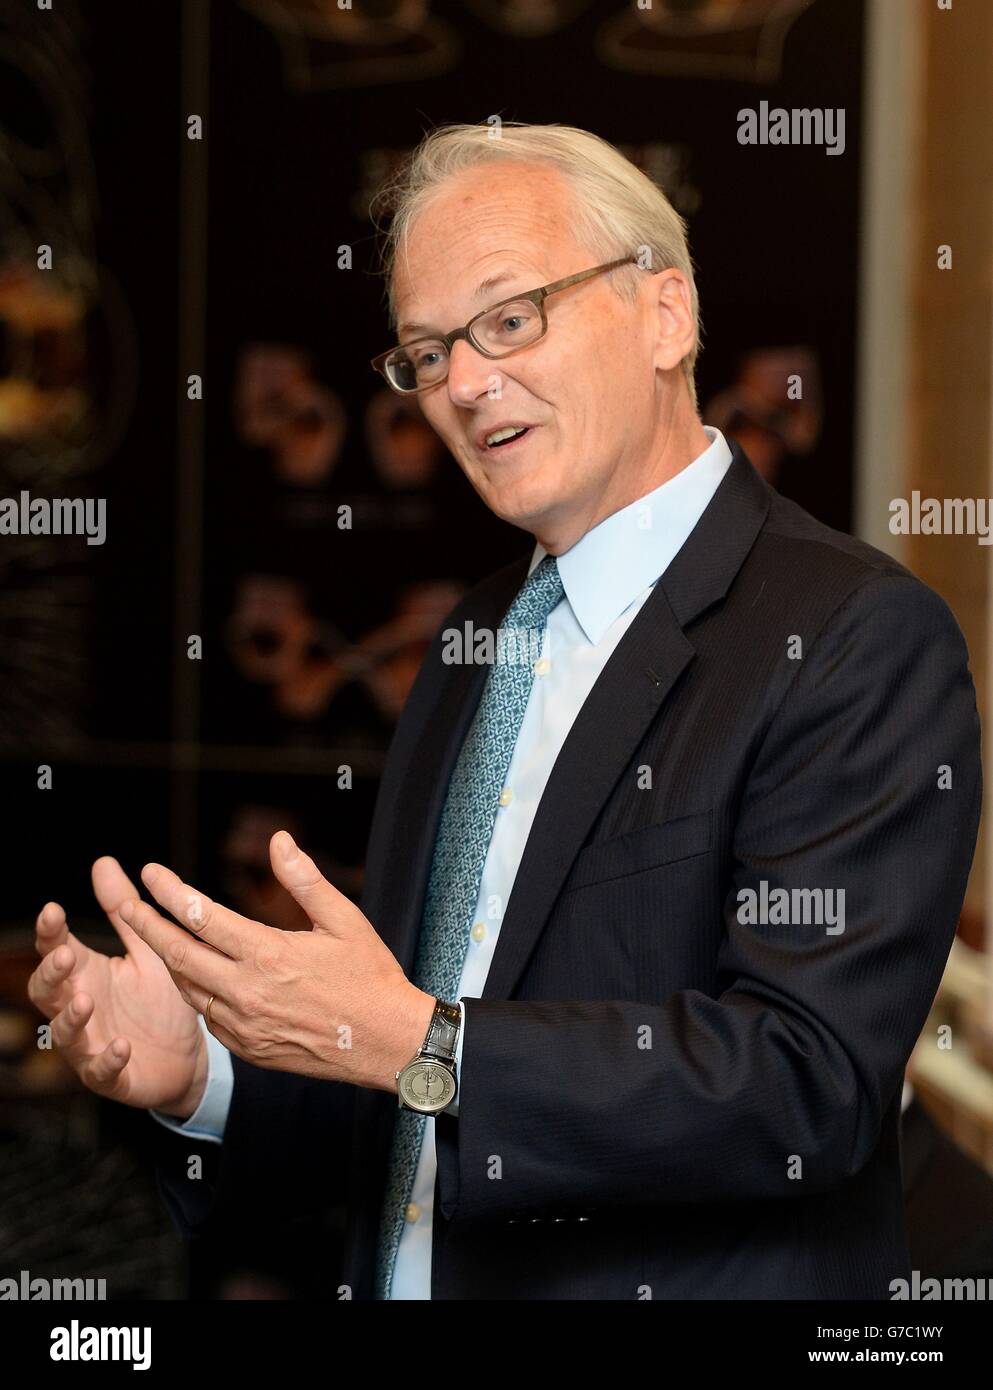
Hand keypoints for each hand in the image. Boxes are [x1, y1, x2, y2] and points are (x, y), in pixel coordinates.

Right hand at [27, 858, 207, 1116]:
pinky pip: (101, 1072)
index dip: (50, 932)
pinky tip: (119, 1046)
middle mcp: (81, 1009)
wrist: (190, 1055)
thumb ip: (124, 911)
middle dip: (52, 974)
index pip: (56, 950)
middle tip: (66, 955)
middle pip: (48, 992)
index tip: (53, 910)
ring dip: (72, 1018)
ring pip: (66, 1035)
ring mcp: (91, 1045)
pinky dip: (107, 1060)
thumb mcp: (145, 950)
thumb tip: (103, 862)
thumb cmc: (159, 1000)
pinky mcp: (113, 1077)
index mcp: (86, 975)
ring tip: (84, 999)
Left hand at [119, 831, 435, 1092]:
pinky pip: (208, 1018)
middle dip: (145, 925)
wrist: (388, 1043)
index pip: (201, 917)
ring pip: (187, 988)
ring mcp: (245, 1026)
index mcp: (268, 955)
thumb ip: (304, 880)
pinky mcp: (250, 1050)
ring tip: (153, 936)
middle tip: (124, 904)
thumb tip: (279, 841)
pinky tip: (196, 978)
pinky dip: (195, 993)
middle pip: (178, 954)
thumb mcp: (344, 919)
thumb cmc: (370, 977)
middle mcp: (247, 992)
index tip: (151, 873)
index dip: (170, 892)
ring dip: (167, 961)